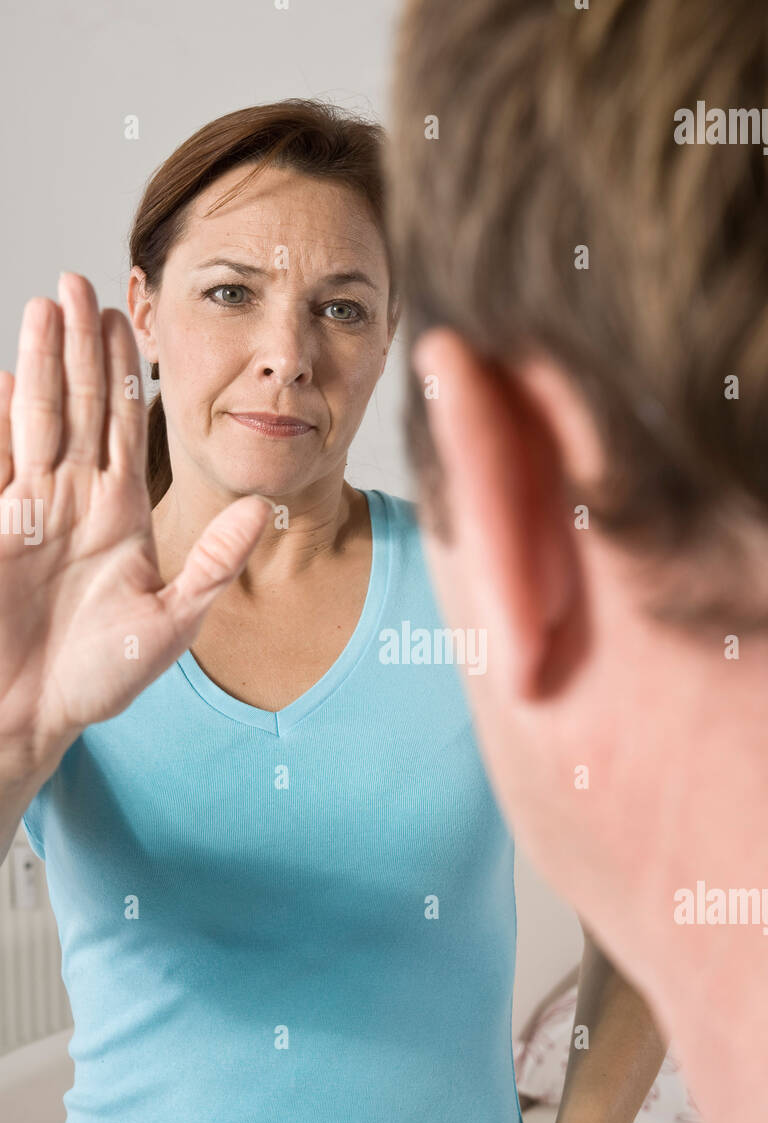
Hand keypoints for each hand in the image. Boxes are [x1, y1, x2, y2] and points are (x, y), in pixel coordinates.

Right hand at [0, 273, 271, 774]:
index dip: (125, 373)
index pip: (124, 427)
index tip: (129, 321)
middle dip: (80, 344)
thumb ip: (213, 564)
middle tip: (82, 281)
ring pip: (37, 418)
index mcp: (120, 516)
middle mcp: (74, 502)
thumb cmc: (99, 680)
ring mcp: (29, 511)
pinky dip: (0, 420)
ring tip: (46, 303)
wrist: (30, 715)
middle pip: (79, 405)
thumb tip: (260, 510)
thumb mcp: (170, 624)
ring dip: (40, 361)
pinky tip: (3, 376)